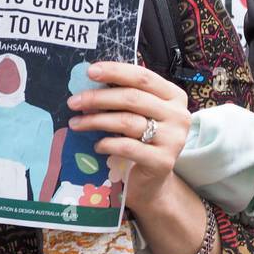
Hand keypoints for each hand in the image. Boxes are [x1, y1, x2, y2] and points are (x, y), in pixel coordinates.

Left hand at [66, 61, 190, 215]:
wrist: (152, 182)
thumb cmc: (142, 142)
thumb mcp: (139, 115)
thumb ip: (125, 98)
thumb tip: (91, 83)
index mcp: (174, 96)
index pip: (143, 77)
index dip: (116, 71)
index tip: (90, 71)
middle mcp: (178, 115)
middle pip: (133, 98)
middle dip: (99, 98)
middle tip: (74, 102)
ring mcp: (173, 139)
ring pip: (127, 121)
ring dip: (96, 121)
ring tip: (76, 123)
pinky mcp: (163, 161)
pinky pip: (127, 147)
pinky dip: (107, 144)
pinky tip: (96, 145)